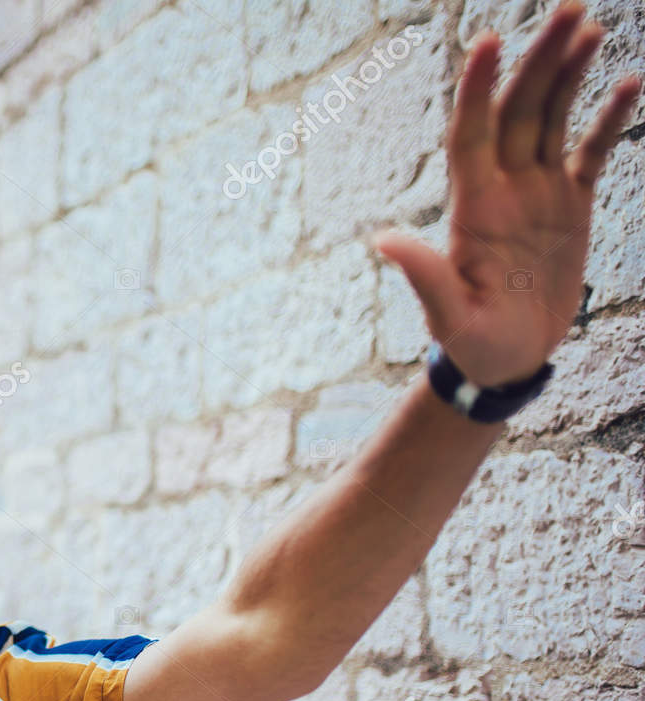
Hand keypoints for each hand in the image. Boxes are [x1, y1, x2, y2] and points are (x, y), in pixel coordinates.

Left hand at [372, 3, 640, 385]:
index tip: (488, 40)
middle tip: (568, 7)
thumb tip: (382, 240)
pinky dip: (607, 119)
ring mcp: (538, 193)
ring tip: (588, 27)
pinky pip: (591, 152)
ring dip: (568, 73)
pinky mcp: (571, 206)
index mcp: (472, 208)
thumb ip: (425, 277)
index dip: (479, 88)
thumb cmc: (471, 344)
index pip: (473, 133)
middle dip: (539, 60)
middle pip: (520, 110)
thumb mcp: (449, 317)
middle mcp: (504, 189)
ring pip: (553, 119)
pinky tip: (628, 82)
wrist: (505, 362)